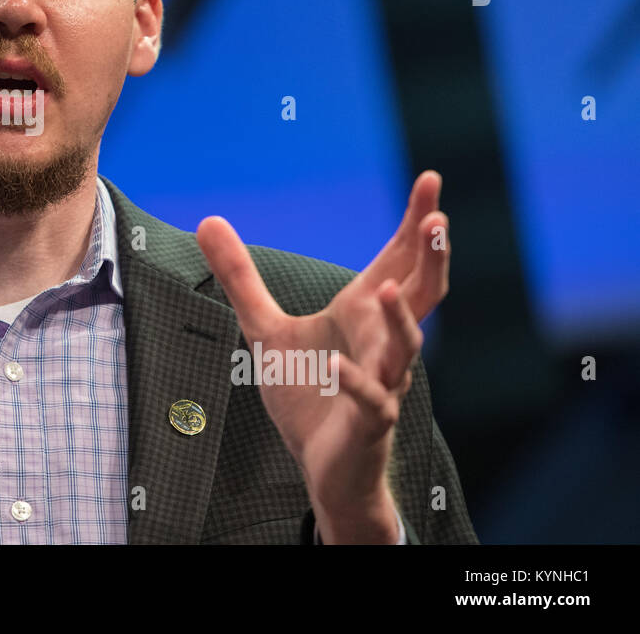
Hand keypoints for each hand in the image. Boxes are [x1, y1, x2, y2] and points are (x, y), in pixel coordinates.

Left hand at [194, 171, 449, 542]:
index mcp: (363, 312)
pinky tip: (335, 364)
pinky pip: (371, 398)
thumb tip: (208, 219)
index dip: (415, 222)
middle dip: (431, 258)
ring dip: (399, 320)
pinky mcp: (370, 421)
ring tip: (387, 289)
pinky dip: (355, 381)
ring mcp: (382, 381)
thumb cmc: (307, 393)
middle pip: (420, 293)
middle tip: (438, 220)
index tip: (429, 179)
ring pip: (405, 346)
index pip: (398, 258)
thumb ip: (240, 276)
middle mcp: (381, 341)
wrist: (323, 467)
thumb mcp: (264, 328)